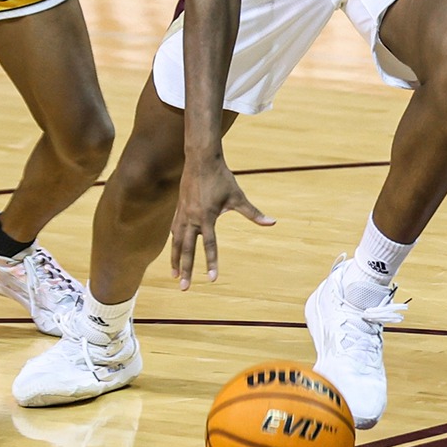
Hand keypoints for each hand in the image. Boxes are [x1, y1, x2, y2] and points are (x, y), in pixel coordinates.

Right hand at [170, 156, 274, 288]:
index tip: (212, 279)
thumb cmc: (222, 178)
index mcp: (207, 217)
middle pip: (187, 249)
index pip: (210, 245)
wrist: (201, 159)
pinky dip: (174, 243)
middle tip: (184, 287)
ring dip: (176, 260)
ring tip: (174, 275)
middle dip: (186, 269)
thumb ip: (253, 213)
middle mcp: (191, 218)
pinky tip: (174, 251)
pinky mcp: (179, 209)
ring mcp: (183, 214)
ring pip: (177, 242)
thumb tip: (272, 223)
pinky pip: (174, 231)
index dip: (211, 263)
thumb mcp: (238, 196)